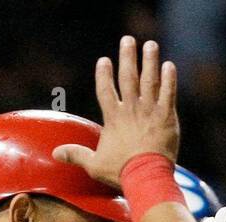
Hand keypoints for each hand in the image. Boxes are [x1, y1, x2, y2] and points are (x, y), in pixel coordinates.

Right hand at [52, 37, 177, 188]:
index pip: (105, 89)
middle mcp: (131, 109)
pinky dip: (169, 79)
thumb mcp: (94, 165)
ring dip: (150, 61)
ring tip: (151, 45)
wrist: (146, 177)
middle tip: (128, 40)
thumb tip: (56, 153)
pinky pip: (168, 93)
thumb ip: (77, 155)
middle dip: (128, 57)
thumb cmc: (120, 172)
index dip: (104, 74)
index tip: (104, 60)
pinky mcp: (166, 117)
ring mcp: (149, 111)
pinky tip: (170, 66)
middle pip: (128, 77)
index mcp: (113, 118)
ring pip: (149, 80)